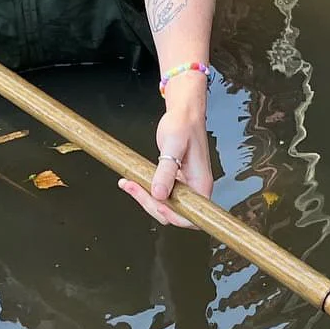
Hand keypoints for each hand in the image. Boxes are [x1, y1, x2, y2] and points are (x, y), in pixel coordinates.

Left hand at [118, 79, 211, 227]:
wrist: (183, 113)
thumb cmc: (183, 124)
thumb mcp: (173, 146)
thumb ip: (166, 171)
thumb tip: (159, 194)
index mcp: (201, 184)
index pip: (192, 216)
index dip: (173, 216)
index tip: (156, 203)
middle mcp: (195, 189)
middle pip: (175, 213)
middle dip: (151, 205)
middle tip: (133, 187)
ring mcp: (185, 186)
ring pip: (165, 205)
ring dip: (145, 198)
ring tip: (128, 184)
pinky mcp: (175, 181)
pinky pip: (161, 194)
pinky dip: (145, 190)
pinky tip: (131, 181)